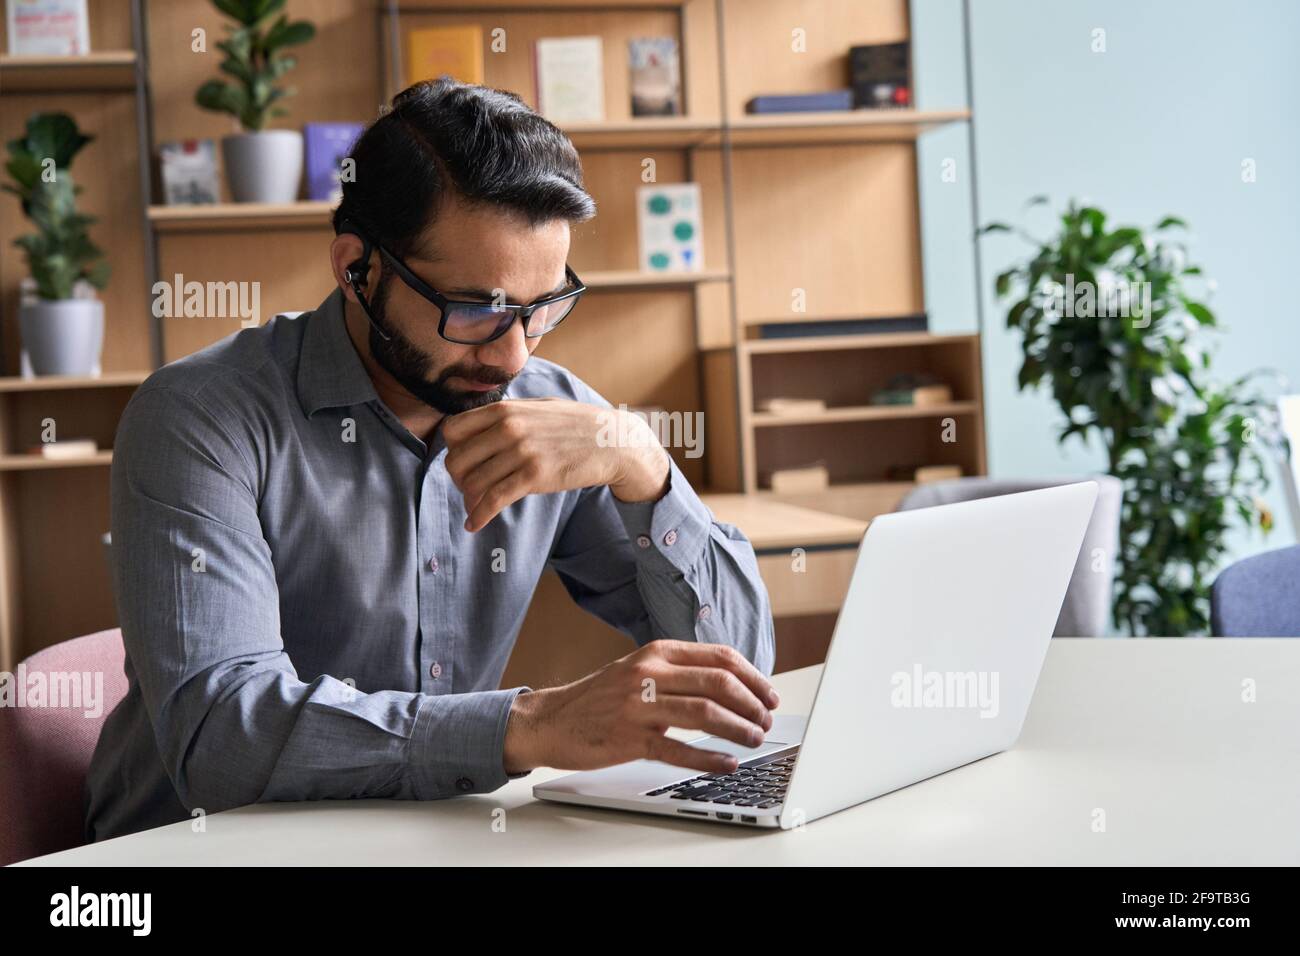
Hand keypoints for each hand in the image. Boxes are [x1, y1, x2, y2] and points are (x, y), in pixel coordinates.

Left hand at [442, 398, 669, 531]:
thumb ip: (507, 416)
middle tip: (470, 488)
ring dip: (470, 500)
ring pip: (473, 483)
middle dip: (458, 479)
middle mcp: (508, 428)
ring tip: (477, 507)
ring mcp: (521, 452)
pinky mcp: (535, 476)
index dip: (452, 449)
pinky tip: (474, 525)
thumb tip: (478, 429)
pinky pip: (493, 499)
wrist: (612, 441)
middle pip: (457, 459)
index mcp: (504, 409)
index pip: (453, 430)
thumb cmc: (575, 425)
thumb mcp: (537, 407)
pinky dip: (479, 516)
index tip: (464, 462)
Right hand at [503, 640, 781, 775]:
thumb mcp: (638, 668)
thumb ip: (678, 671)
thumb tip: (731, 684)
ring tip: (755, 739)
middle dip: (751, 703)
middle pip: (717, 683)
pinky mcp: (629, 738)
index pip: (719, 657)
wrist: (551, 719)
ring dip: (738, 729)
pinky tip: (727, 763)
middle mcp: (649, 673)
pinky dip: (709, 759)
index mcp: (656, 651)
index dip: (752, 677)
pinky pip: (678, 750)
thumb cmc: (600, 697)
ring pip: (704, 713)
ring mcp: (638, 706)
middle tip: (766, 719)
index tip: (768, 694)